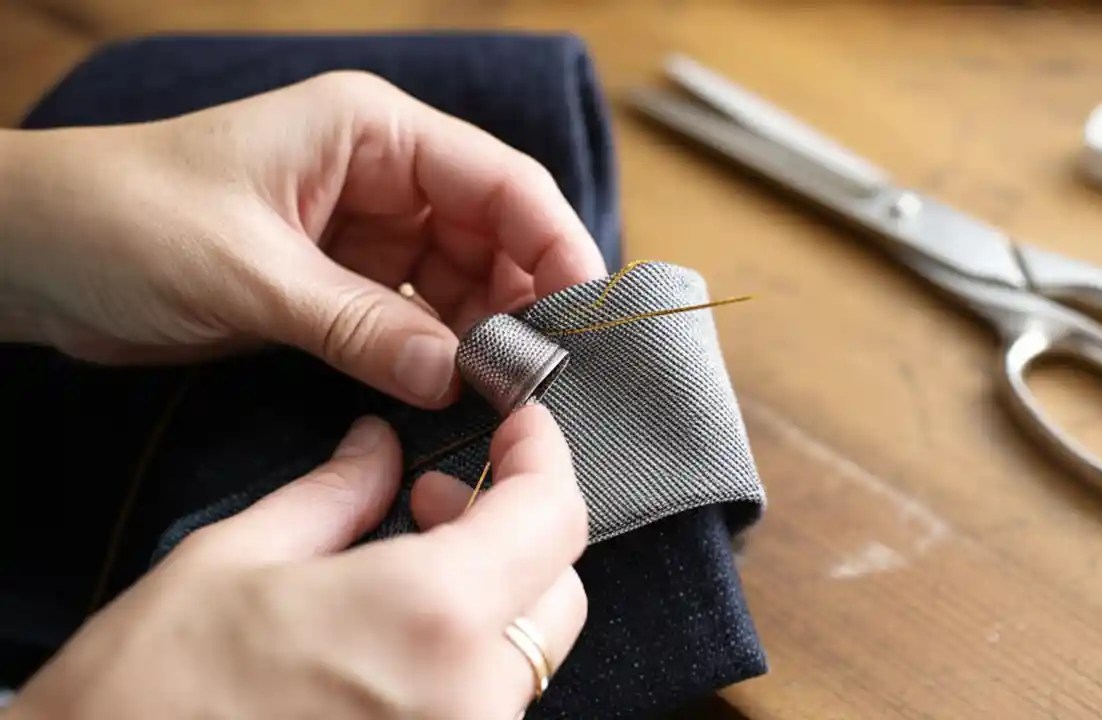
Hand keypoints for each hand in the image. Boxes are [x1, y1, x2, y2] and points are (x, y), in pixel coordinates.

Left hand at [0, 71, 606, 407]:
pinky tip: (447, 394)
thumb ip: (361, 325)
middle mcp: (383, 176)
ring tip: (495, 397)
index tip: (582, 320)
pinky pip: (414, 320)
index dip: (555, 246)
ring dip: (481, 338)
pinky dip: (435, 356)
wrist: (31, 254)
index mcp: (372, 132)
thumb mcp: (249, 272)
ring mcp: (364, 232)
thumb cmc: (122, 219)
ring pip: (461, 284)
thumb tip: (459, 378)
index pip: (500, 182)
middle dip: (521, 303)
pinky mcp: (340, 284)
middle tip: (537, 380)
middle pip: (494, 236)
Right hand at [8, 405, 587, 718]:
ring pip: (528, 654)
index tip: (519, 426)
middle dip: (514, 531)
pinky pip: (488, 704)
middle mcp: (470, 695)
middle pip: (559, 593)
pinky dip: (465, 657)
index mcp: (427, 615)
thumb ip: (334, 495)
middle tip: (433, 499)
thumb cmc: (142, 695)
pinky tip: (393, 638)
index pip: (553, 517)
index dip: (543, 456)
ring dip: (490, 597)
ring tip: (399, 567)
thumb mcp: (232, 562)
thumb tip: (379, 448)